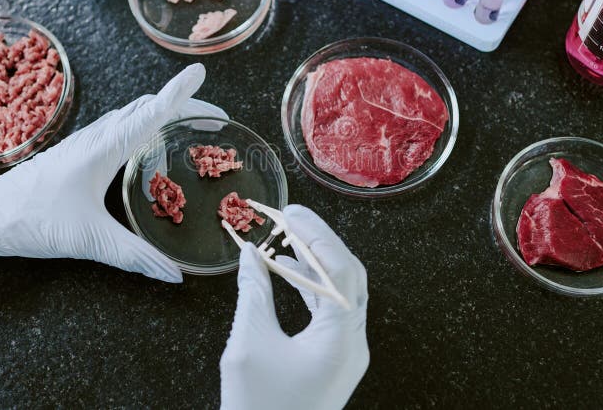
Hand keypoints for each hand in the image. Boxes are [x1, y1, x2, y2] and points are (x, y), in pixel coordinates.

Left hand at [0, 64, 223, 280]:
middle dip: (180, 104)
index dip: (179, 93)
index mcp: (103, 149)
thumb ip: (135, 256)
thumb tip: (173, 275)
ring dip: (160, 111)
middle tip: (210, 115)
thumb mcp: (89, 240)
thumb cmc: (35, 221)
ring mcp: (84, 142)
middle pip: (145, 107)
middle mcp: (96, 138)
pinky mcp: (77, 152)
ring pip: (129, 114)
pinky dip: (141, 123)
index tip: (199, 72)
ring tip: (187, 122)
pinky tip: (145, 141)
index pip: (150, 114)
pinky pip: (117, 126)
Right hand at [220, 205, 368, 409]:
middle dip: (320, 242)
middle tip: (290, 217)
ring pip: (341, 292)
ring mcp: (347, 354)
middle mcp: (353, 343)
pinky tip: (286, 272)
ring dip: (315, 263)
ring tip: (284, 238)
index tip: (290, 212)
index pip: (339, 268)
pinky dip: (311, 288)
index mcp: (341, 338)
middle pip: (348, 276)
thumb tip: (248, 256)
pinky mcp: (335, 361)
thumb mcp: (248, 345)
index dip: (315, 234)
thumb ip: (252, 293)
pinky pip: (331, 312)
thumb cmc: (257, 408)